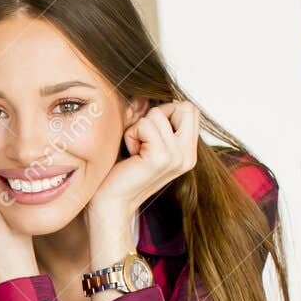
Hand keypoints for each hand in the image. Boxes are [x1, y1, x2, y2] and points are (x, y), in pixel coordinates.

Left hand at [92, 101, 199, 225]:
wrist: (110, 202)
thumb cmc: (121, 171)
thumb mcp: (147, 144)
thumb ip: (159, 125)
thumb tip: (152, 98)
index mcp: (188, 152)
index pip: (190, 110)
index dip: (167, 111)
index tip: (149, 134)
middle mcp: (188, 155)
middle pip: (185, 107)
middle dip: (158, 114)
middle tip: (143, 137)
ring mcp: (178, 157)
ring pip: (158, 114)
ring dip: (138, 128)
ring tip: (134, 150)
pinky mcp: (161, 158)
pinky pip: (145, 125)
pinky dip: (131, 134)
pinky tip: (131, 154)